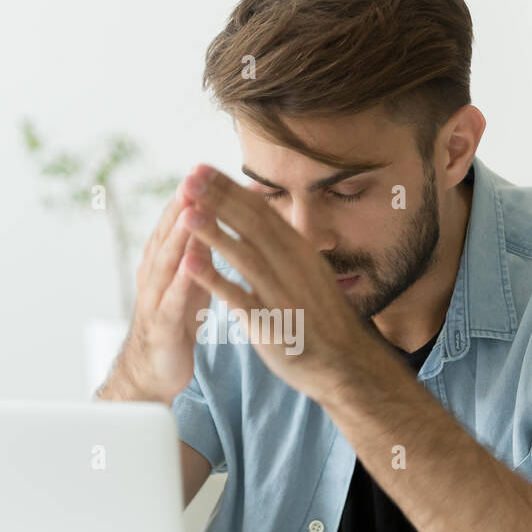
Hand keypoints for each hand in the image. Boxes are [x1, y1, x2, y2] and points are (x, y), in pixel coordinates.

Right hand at [98, 186, 211, 403]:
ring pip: (166, 259)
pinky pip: (172, 300)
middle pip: (169, 231)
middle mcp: (156, 271)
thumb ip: (204, 242)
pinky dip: (181, 280)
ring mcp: (155, 297)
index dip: (197, 194)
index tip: (214, 168)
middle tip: (197, 175)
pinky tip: (192, 264)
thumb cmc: (179, 317)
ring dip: (178, 233)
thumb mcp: (194, 274)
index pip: (181, 220)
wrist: (154, 369)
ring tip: (191, 209)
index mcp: (167, 258)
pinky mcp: (162, 325)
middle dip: (183, 203)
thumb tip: (225, 205)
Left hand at [176, 164, 379, 401]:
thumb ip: (283, 244)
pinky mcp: (272, 324)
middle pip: (251, 224)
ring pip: (245, 256)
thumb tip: (262, 215)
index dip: (229, 188)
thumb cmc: (320, 316)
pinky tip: (189, 264)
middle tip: (188, 177)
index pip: (260, 210)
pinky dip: (214, 279)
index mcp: (297, 250)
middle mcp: (292, 265)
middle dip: (219, 199)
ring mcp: (282, 294)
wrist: (345, 362)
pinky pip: (239, 298)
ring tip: (186, 211)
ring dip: (214, 232)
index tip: (201, 169)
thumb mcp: (306, 270)